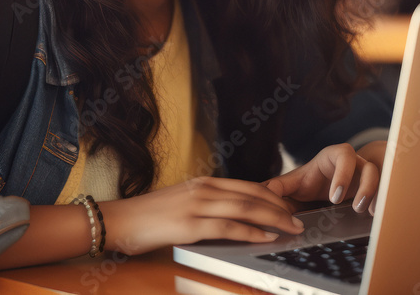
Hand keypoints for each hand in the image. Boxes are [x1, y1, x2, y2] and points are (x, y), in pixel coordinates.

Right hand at [98, 176, 305, 254]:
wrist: (119, 220)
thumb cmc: (149, 215)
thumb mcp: (182, 201)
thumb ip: (206, 203)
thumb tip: (231, 213)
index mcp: (203, 183)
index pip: (247, 185)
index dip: (273, 196)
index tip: (290, 206)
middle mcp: (203, 189)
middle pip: (252, 194)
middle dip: (281, 207)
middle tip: (300, 218)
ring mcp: (197, 206)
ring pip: (245, 208)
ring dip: (273, 218)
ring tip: (292, 227)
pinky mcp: (190, 225)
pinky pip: (228, 227)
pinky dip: (250, 231)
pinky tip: (265, 236)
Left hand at [264, 142, 382, 215]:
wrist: (337, 178)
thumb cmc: (316, 179)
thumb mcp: (299, 181)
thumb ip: (281, 187)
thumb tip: (261, 192)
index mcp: (333, 157)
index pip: (343, 155)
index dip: (342, 174)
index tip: (334, 197)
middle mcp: (354, 163)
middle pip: (367, 165)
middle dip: (363, 185)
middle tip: (354, 206)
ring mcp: (367, 174)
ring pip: (380, 177)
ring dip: (374, 194)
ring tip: (365, 212)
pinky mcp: (376, 187)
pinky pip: (386, 190)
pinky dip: (383, 201)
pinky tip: (376, 215)